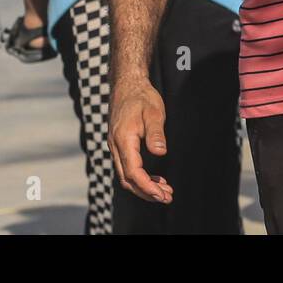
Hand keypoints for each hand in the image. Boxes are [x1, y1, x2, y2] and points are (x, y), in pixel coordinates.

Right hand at [109, 77, 173, 203]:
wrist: (127, 84)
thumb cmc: (141, 96)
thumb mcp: (154, 111)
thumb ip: (156, 133)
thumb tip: (160, 152)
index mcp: (123, 139)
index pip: (133, 172)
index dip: (147, 186)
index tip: (162, 195)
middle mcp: (115, 146)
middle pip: (127, 179)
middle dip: (146, 192)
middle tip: (166, 198)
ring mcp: (115, 146)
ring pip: (126, 175)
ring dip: (144, 187)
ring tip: (164, 192)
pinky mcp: (119, 145)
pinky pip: (126, 167)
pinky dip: (140, 177)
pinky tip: (155, 179)